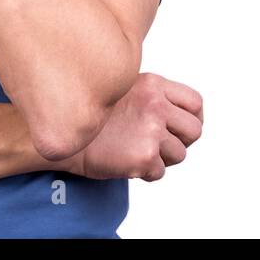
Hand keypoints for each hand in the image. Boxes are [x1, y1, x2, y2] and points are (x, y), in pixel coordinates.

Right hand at [73, 73, 204, 180]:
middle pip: (194, 130)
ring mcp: (151, 130)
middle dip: (181, 142)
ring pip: (179, 155)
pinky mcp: (144, 156)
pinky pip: (160, 172)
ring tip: (136, 152)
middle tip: (159, 146)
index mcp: (154, 85)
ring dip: (162, 159)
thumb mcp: (126, 89)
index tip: (180, 129)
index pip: (195, 103)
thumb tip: (183, 116)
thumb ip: (155, 97)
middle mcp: (155, 104)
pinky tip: (126, 163)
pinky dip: (145, 173)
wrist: (64, 137)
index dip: (192, 119)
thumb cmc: (95, 118)